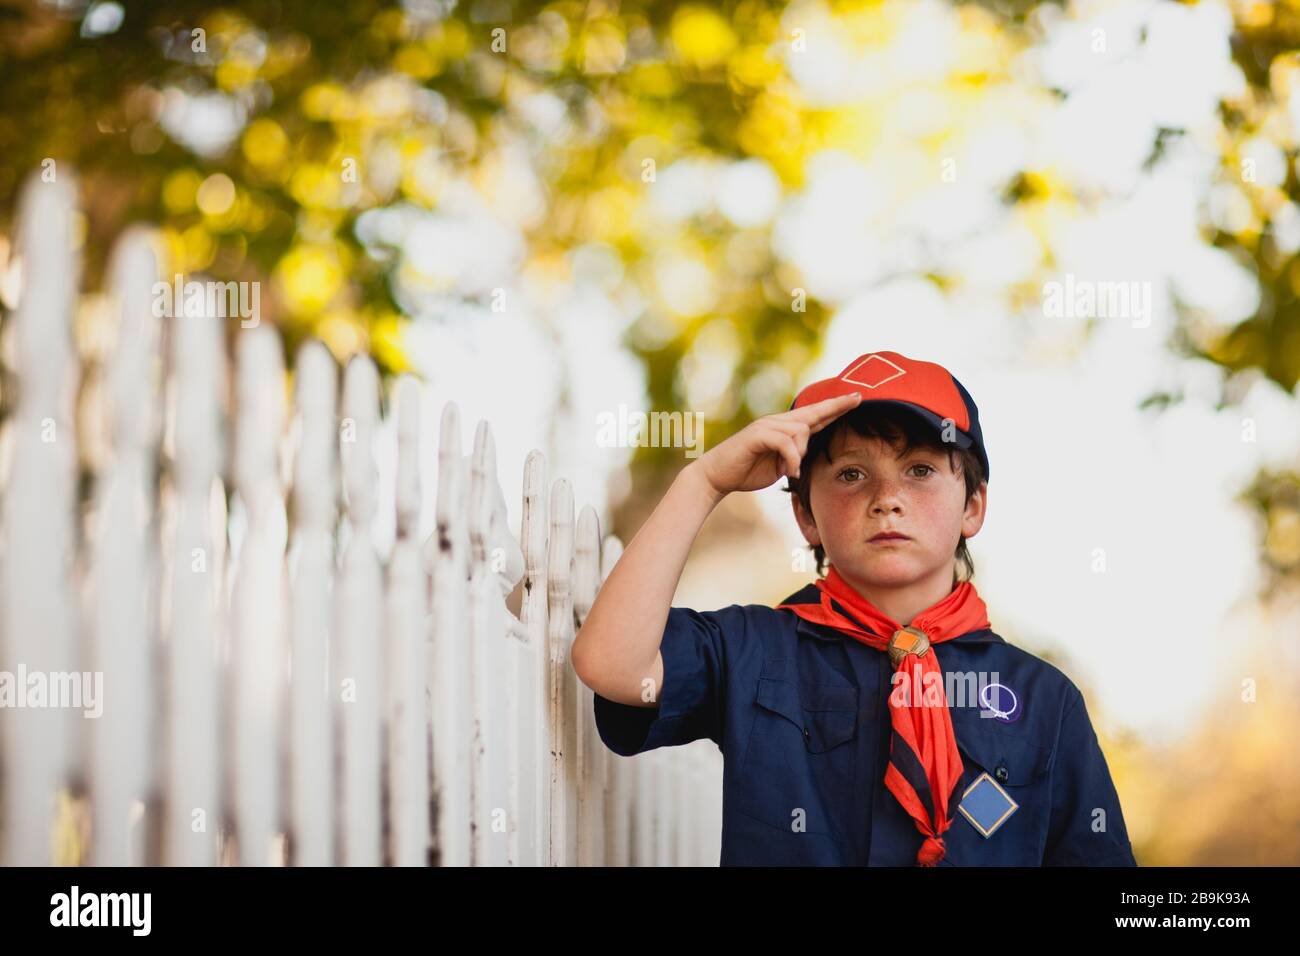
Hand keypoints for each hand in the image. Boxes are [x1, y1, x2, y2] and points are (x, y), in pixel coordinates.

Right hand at [693, 393, 862, 496]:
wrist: (717, 475)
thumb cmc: (747, 471)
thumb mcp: (777, 466)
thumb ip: (793, 458)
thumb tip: (803, 458)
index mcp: (782, 429)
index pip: (814, 416)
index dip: (834, 407)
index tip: (856, 398)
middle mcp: (776, 422)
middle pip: (812, 415)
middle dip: (835, 407)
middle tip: (857, 399)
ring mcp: (766, 426)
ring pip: (800, 432)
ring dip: (799, 454)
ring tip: (788, 470)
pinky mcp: (757, 435)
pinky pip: (785, 442)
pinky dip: (790, 458)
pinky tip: (788, 471)